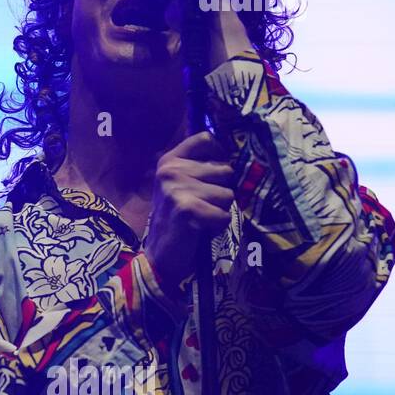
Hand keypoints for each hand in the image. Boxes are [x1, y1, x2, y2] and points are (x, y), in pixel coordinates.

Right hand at [142, 131, 235, 291]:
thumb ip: (200, 167)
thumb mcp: (181, 185)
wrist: (161, 255)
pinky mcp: (186, 209)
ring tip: (200, 218)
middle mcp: (170, 170)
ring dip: (219, 210)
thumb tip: (233, 152)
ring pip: (227, 194)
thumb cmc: (177, 218)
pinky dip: (217, 226)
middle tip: (201, 205)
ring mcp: (176, 188)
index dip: (220, 155)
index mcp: (169, 160)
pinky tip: (200, 229)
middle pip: (224, 170)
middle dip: (221, 191)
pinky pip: (223, 215)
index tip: (215, 174)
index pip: (206, 139)